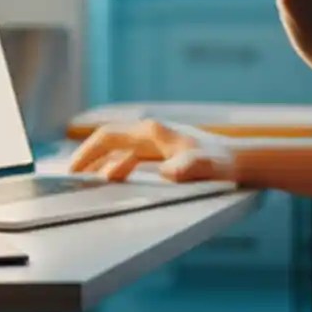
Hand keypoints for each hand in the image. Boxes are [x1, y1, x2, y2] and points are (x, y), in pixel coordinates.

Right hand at [68, 120, 234, 182]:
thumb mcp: (203, 167)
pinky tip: (114, 177)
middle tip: (71, 175)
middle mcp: (150, 132)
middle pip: (108, 140)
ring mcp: (155, 141)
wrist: (241, 160)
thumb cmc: (221, 163)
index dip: (88, 151)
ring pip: (118, 148)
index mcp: (152, 131)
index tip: (73, 168)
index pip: (108, 136)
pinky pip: (130, 156)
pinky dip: (117, 165)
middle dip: (88, 156)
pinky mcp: (161, 150)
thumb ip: (185, 168)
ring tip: (87, 179)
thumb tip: (167, 173)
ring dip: (102, 162)